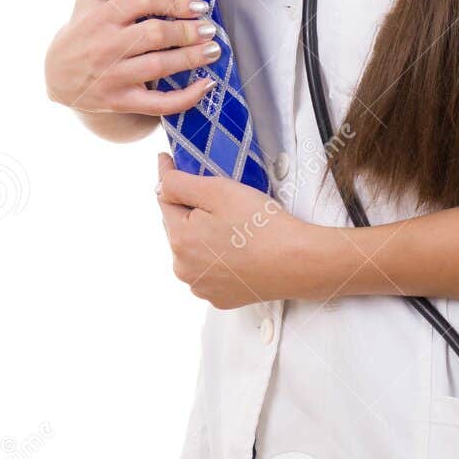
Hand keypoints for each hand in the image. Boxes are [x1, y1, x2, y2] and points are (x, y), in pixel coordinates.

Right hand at [45, 0, 221, 117]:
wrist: (57, 80)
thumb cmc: (82, 31)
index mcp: (101, 17)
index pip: (140, 1)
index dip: (173, 1)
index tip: (199, 4)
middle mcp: (106, 47)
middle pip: (153, 35)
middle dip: (187, 32)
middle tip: (211, 29)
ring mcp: (113, 77)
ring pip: (158, 67)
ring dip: (191, 60)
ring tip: (214, 50)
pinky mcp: (120, 101)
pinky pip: (156, 104)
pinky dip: (185, 98)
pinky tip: (206, 87)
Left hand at [155, 153, 333, 308]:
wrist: (298, 262)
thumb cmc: (262, 225)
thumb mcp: (219, 191)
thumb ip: (180, 184)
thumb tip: (160, 178)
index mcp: (179, 240)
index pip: (165, 200)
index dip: (171, 179)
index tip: (173, 160)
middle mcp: (183, 269)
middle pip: (178, 227)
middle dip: (191, 210)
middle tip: (221, 199)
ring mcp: (202, 287)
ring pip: (193, 250)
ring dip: (203, 235)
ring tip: (234, 225)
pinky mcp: (220, 298)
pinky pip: (210, 270)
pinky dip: (218, 257)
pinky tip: (239, 248)